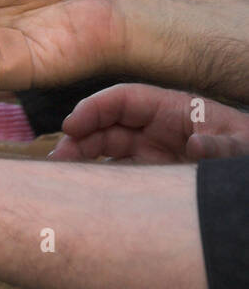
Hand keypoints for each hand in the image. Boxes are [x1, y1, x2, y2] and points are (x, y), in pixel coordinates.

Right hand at [51, 84, 248, 163]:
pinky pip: (119, 173)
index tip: (72, 126)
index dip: (94, 108)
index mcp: (176, 110)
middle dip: (80, 136)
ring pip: (107, 148)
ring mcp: (155, 153)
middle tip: (59, 158)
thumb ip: (224, 146)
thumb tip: (198, 144)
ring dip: (82, 157)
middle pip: (108, 124)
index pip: (124, 99)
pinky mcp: (153, 177)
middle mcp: (159, 129)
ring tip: (62, 174)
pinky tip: (83, 189)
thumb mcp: (243, 147)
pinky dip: (98, 178)